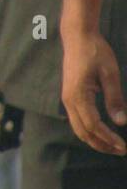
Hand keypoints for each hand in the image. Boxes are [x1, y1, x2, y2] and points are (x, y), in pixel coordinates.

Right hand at [61, 27, 126, 154]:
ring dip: (94, 140)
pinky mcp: (70, 96)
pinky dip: (89, 130)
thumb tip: (121, 122)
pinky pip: (77, 120)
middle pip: (83, 132)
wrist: (77, 37)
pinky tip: (102, 132)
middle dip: (101, 145)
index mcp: (78, 95)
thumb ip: (115, 98)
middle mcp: (69, 100)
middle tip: (120, 151)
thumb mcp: (110, 73)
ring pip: (78, 128)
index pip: (93, 125)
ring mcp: (67, 99)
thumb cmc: (95, 51)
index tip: (123, 146)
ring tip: (112, 146)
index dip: (108, 138)